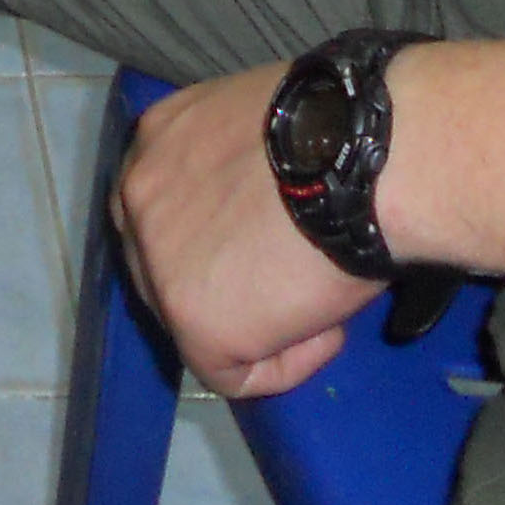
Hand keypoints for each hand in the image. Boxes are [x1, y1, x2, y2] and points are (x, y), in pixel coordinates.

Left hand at [113, 63, 379, 397]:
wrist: (366, 161)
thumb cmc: (341, 135)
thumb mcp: (261, 129)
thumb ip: (234, 169)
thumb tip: (258, 209)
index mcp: (158, 137)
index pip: (161, 207)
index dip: (208, 238)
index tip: (260, 247)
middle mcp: (137, 195)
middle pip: (164, 266)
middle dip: (221, 285)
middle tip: (284, 286)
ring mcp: (157, 262)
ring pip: (197, 325)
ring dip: (259, 324)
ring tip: (320, 303)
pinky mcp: (191, 322)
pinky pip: (232, 374)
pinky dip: (285, 365)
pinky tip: (328, 332)